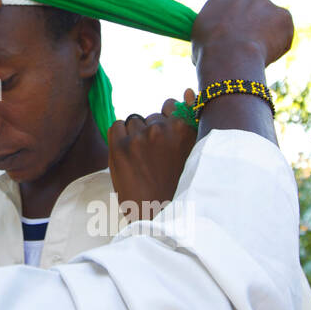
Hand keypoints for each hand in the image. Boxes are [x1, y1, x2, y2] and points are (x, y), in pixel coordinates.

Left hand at [108, 90, 197, 219]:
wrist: (160, 219)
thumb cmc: (181, 187)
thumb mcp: (194, 152)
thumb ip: (190, 120)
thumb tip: (185, 90)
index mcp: (186, 129)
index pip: (170, 105)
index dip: (168, 121)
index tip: (168, 140)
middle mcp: (164, 129)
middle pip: (152, 116)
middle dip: (153, 132)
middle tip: (156, 158)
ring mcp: (141, 137)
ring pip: (134, 121)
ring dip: (136, 135)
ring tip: (143, 161)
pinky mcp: (120, 147)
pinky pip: (116, 126)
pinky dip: (120, 137)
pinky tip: (128, 156)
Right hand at [191, 0, 293, 69]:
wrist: (231, 55)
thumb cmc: (210, 55)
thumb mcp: (198, 42)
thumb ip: (210, 36)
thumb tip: (213, 48)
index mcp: (217, 1)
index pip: (225, 8)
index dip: (230, 24)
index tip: (232, 37)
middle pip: (249, 8)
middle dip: (251, 22)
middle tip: (248, 45)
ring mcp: (263, 3)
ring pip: (268, 18)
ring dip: (267, 32)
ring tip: (259, 53)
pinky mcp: (282, 14)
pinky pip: (284, 29)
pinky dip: (281, 41)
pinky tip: (270, 53)